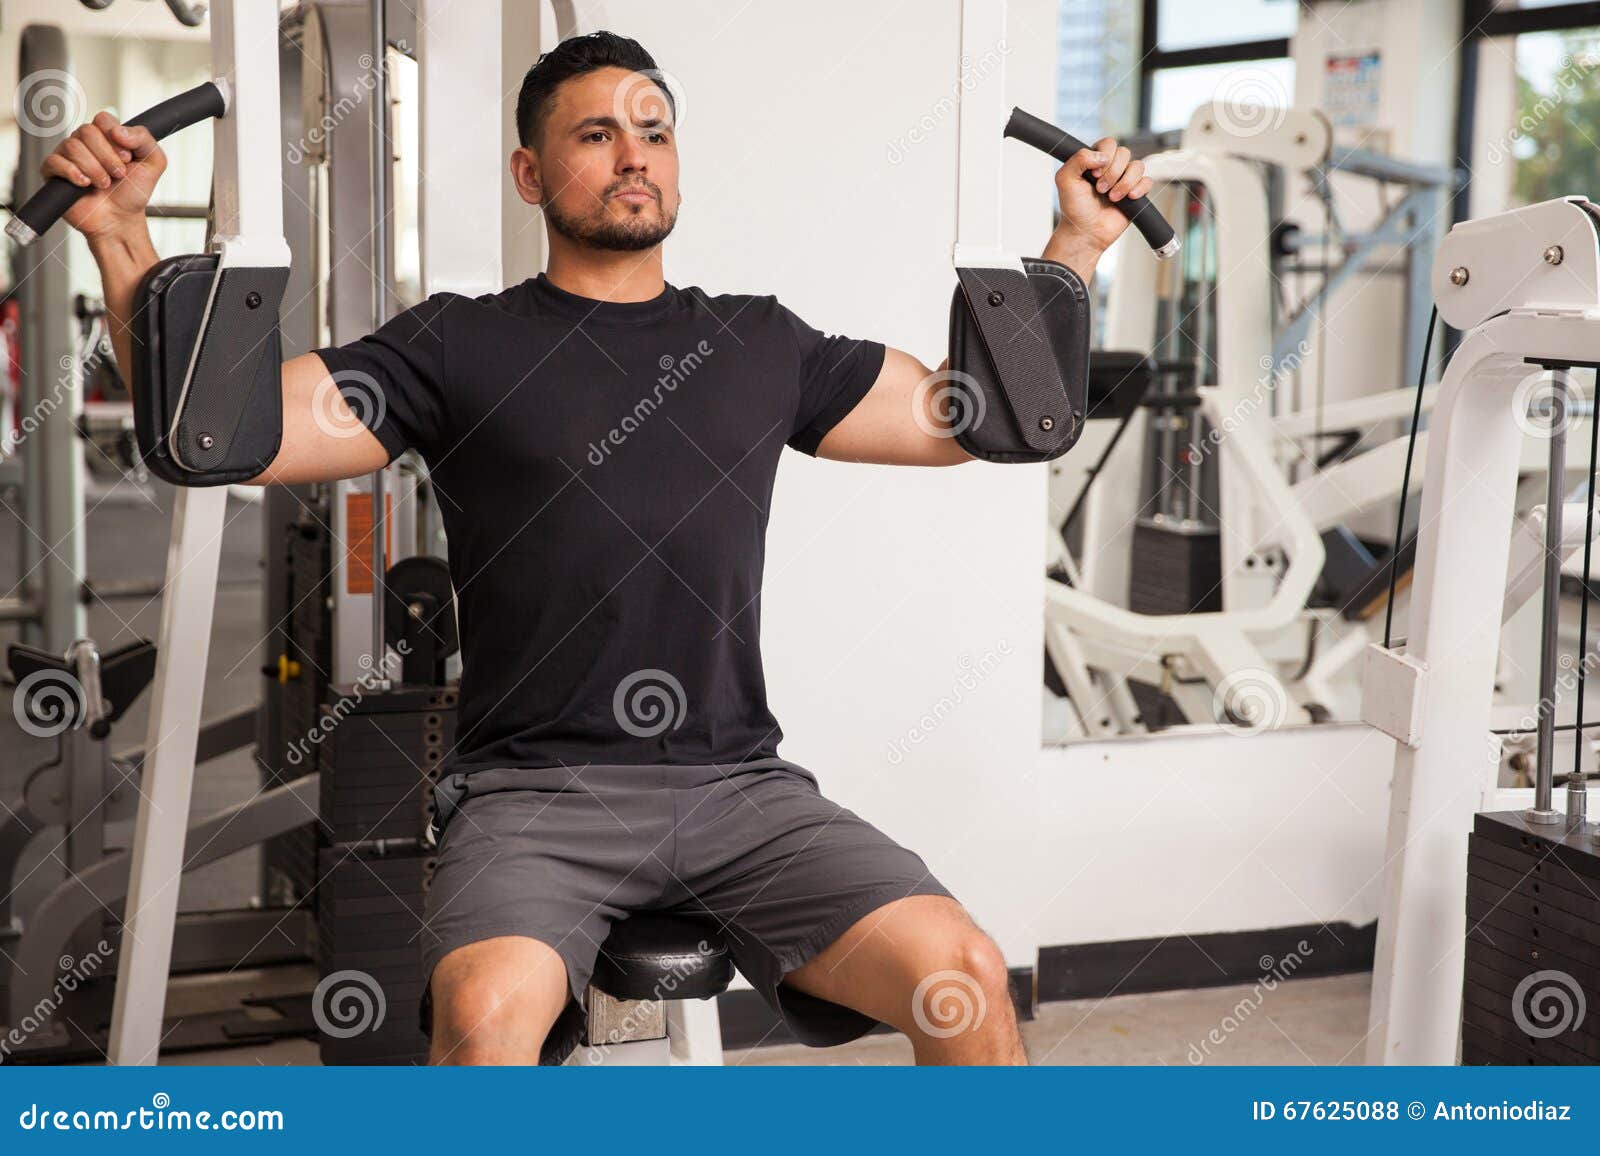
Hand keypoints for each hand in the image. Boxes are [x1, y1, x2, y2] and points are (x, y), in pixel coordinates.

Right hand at [41, 110, 165, 240]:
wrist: (120, 220)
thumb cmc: (133, 192)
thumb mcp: (153, 163)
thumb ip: (145, 139)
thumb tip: (119, 129)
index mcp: (105, 136)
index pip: (103, 119)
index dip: (115, 137)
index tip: (127, 158)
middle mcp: (84, 142)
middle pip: (87, 131)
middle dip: (108, 157)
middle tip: (118, 175)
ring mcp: (67, 156)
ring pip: (72, 146)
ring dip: (95, 169)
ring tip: (104, 184)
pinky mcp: (53, 172)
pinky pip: (54, 161)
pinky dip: (73, 173)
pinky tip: (85, 184)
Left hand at [1050, 137, 1153, 255]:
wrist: (1085, 233)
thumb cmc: (1074, 209)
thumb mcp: (1065, 179)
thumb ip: (1078, 159)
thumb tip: (1102, 156)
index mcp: (1094, 160)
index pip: (1108, 144)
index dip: (1105, 156)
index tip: (1094, 174)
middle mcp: (1111, 168)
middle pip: (1125, 152)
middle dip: (1113, 172)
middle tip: (1100, 189)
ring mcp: (1124, 180)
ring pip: (1138, 166)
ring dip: (1125, 182)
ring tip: (1112, 197)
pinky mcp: (1136, 193)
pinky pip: (1148, 181)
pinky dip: (1139, 189)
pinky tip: (1128, 198)